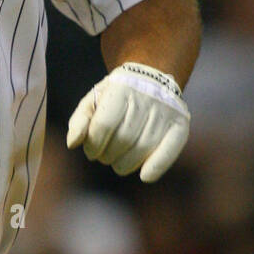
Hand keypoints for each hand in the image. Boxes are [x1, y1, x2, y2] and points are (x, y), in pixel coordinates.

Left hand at [65, 61, 189, 182]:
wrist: (151, 77)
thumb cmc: (116, 96)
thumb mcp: (93, 100)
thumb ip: (80, 120)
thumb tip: (73, 143)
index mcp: (122, 88)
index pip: (104, 125)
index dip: (93, 144)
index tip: (91, 150)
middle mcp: (147, 97)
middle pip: (123, 139)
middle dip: (108, 155)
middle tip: (104, 156)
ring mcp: (166, 110)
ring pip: (142, 148)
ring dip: (125, 164)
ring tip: (117, 162)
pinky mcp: (181, 123)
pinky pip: (170, 150)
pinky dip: (157, 167)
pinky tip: (144, 175)